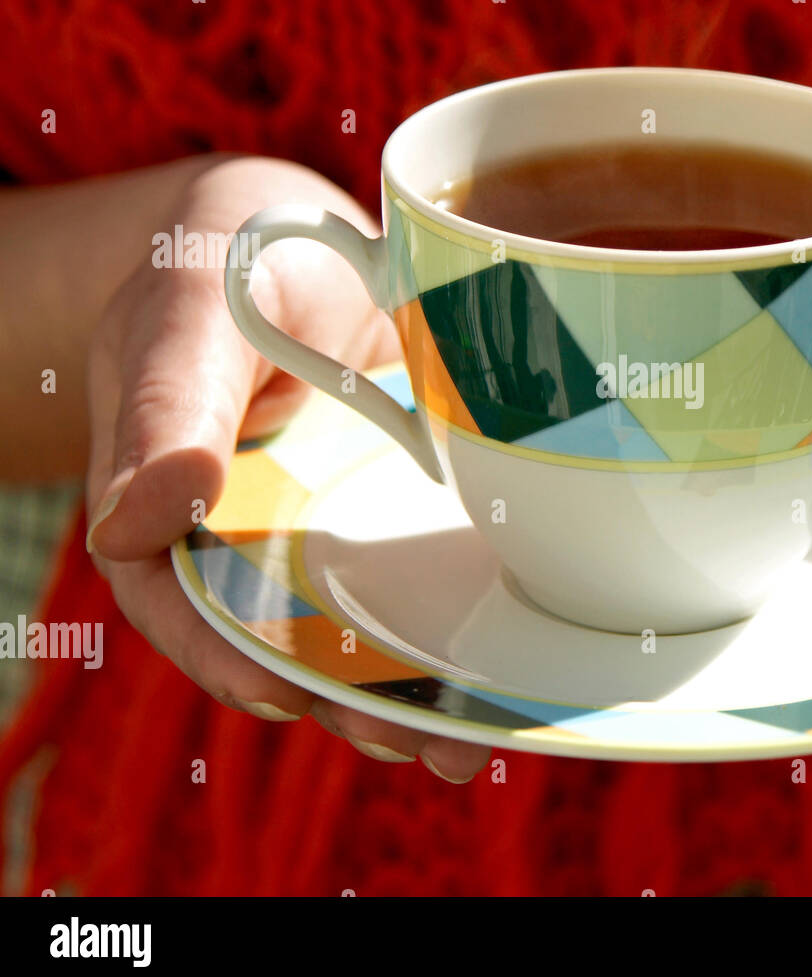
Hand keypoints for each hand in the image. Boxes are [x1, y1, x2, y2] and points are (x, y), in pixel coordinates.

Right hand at [84, 155, 491, 781]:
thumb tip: (135, 521)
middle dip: (343, 697)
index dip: (220, 653)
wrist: (322, 239)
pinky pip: (427, 574)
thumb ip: (169, 406)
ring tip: (471, 738)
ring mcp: (334, 526)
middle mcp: (254, 530)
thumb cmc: (236, 259)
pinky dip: (463, 623)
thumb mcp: (194, 312)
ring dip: (413, 686)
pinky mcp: (405, 510)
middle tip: (410, 737)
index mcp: (174, 496)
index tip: (278, 695)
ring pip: (364, 623)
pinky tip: (511, 666)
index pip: (177, 597)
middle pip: (285, 636)